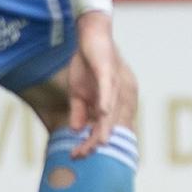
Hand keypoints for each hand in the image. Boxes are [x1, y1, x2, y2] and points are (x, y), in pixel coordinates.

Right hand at [66, 10, 126, 157]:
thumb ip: (78, 111)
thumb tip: (76, 130)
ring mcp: (113, 84)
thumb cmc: (86, 64)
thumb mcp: (77, 91)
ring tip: (99, 143)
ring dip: (103, 127)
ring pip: (110, 110)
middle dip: (95, 141)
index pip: (101, 128)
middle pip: (108, 124)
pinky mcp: (108, 71)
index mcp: (108, 103)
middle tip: (82, 154)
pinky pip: (108, 88)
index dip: (90, 142)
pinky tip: (103, 113)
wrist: (90, 35)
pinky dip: (106, 101)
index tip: (77, 155)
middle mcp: (115, 96)